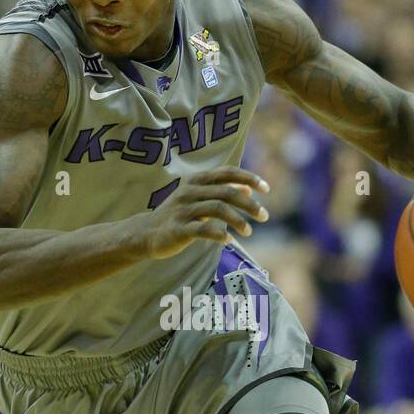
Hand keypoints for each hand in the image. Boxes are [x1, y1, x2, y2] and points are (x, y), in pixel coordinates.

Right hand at [142, 167, 269, 259]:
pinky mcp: (178, 229)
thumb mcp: (199, 198)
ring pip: (217, 209)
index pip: (227, 173)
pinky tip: (229, 241)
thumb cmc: (178, 215)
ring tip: (249, 231)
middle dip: (249, 204)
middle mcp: (190, 191)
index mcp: (196, 181)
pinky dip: (219, 234)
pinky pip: (203, 230)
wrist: (146, 233)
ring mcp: (183, 210)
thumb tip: (248, 188)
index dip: (248, 178)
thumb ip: (221, 191)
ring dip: (238, 220)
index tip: (266, 188)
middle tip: (264, 216)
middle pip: (226, 192)